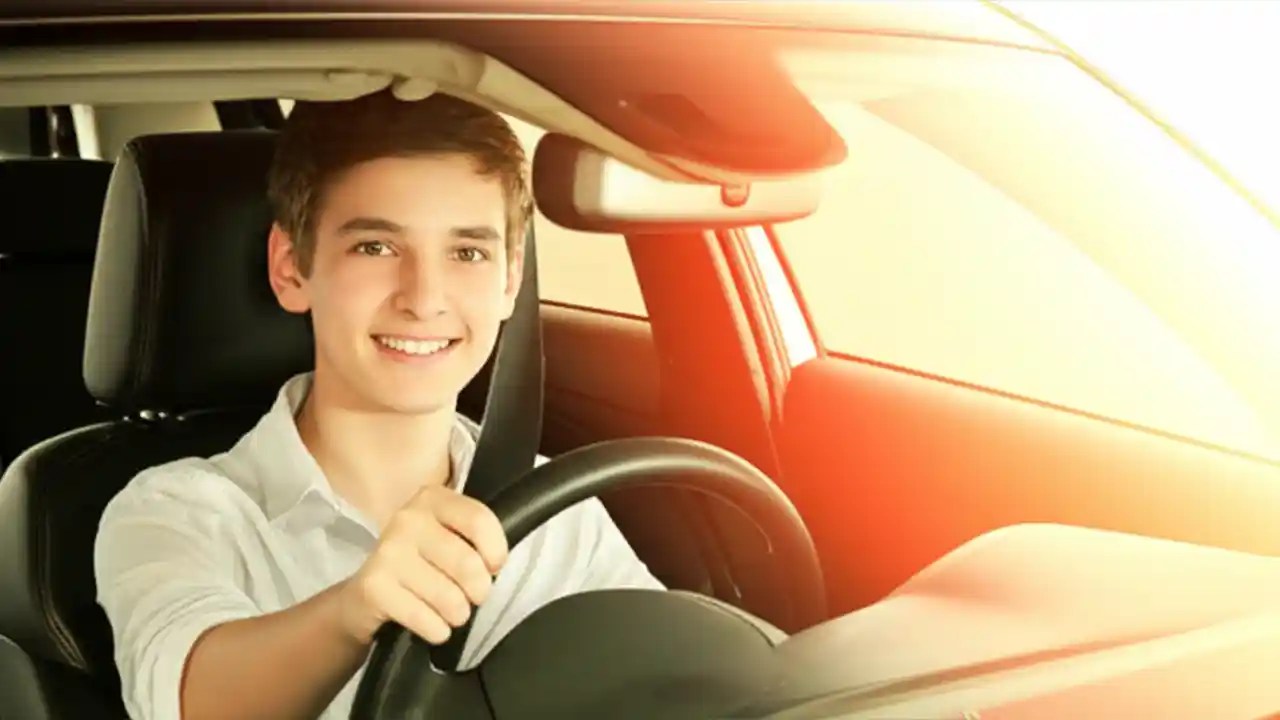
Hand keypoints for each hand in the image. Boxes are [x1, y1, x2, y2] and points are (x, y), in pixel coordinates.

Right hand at [337, 486, 508, 645]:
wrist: (368, 594)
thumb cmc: (422, 563)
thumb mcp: (449, 536)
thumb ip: (476, 537)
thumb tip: (497, 563)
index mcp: (433, 500)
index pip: (480, 521)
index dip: (496, 552)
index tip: (493, 567)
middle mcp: (408, 519)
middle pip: (469, 564)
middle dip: (479, 591)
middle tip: (472, 596)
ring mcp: (389, 552)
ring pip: (450, 598)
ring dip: (458, 614)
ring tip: (450, 610)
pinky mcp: (375, 587)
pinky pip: (427, 620)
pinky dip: (437, 630)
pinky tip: (431, 623)